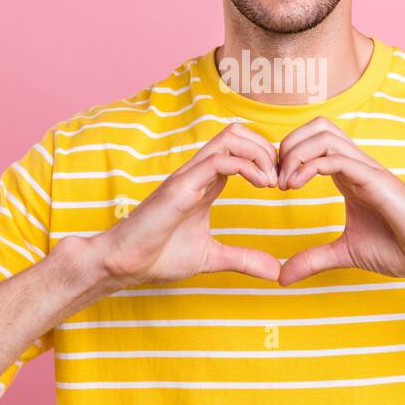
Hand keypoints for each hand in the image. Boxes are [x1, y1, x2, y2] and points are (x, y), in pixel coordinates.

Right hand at [87, 123, 282, 290]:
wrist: (122, 264)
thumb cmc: (158, 255)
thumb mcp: (212, 257)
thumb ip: (244, 259)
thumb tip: (276, 272)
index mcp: (206, 182)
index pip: (241, 149)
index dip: (267, 159)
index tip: (283, 186)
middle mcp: (197, 172)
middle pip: (238, 132)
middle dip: (267, 149)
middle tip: (281, 180)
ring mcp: (188, 176)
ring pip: (230, 137)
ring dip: (260, 153)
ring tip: (272, 181)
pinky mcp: (179, 186)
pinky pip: (218, 160)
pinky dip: (247, 166)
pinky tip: (262, 186)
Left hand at [276, 117, 404, 286]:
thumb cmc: (400, 249)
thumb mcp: (345, 253)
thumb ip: (313, 259)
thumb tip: (282, 276)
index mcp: (349, 175)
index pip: (313, 141)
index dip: (287, 155)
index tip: (275, 185)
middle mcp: (357, 165)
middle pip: (317, 126)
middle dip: (287, 145)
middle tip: (276, 180)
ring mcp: (366, 169)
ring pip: (324, 133)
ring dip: (295, 152)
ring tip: (285, 184)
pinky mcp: (375, 179)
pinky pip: (336, 157)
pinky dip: (308, 166)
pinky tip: (297, 187)